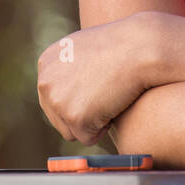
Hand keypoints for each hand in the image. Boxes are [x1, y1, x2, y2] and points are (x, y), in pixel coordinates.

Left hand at [37, 13, 158, 145]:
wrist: (139, 48)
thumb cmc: (121, 45)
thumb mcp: (83, 49)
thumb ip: (68, 68)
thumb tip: (68, 87)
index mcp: (46, 64)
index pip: (54, 98)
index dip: (79, 98)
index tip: (97, 86)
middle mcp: (45, 82)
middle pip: (59, 118)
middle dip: (83, 113)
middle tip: (106, 93)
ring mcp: (58, 101)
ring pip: (71, 131)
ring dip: (91, 122)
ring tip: (109, 97)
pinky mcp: (74, 117)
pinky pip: (88, 138)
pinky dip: (103, 128)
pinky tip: (114, 105)